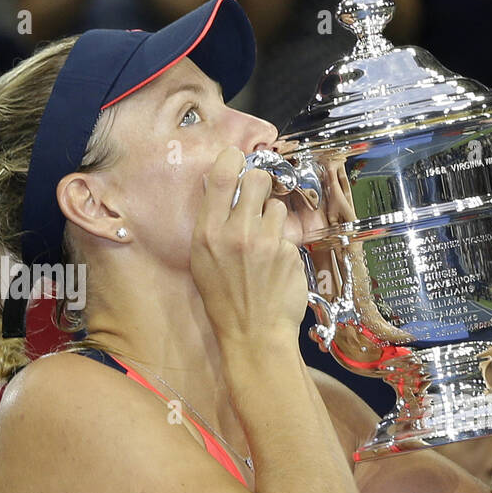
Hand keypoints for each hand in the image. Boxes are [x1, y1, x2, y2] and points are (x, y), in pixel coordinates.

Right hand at [190, 147, 309, 345]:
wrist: (253, 334)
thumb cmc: (225, 301)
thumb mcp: (203, 261)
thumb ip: (211, 224)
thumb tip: (221, 188)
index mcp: (208, 233)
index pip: (223, 175)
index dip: (233, 158)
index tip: (238, 158)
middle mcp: (236, 233)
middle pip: (258, 178)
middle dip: (261, 183)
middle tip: (259, 196)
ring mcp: (266, 242)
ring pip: (277, 206)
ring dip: (273, 218)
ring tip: (265, 242)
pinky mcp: (289, 253)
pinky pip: (289, 234)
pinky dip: (284, 245)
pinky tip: (275, 265)